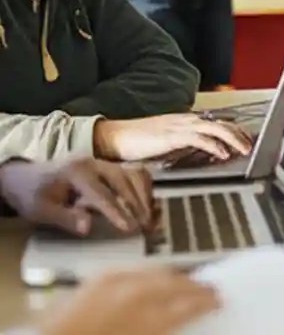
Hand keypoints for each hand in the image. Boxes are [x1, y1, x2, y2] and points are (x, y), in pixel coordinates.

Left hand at [0, 159, 152, 235]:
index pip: (101, 193)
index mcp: (76, 172)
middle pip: (123, 180)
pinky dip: (144, 187)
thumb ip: (65, 218)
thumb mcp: (41, 210)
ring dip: (144, 195)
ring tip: (149, 216)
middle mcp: (94, 163)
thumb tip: (88, 227)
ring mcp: (104, 163)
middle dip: (136, 203)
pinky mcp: (110, 167)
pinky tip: (147, 204)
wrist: (27, 177)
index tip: (129, 227)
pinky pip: (135, 173)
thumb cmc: (34, 195)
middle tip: (145, 225)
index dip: (116, 211)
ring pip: (133, 173)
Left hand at [34, 267, 218, 334]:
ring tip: (183, 284)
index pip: (192, 303)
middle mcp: (138, 296)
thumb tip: (180, 320)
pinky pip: (133, 270)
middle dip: (195, 286)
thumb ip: (164, 330)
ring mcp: (116, 282)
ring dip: (173, 277)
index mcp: (152, 320)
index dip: (209, 300)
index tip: (219, 300)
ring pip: (157, 271)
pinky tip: (150, 280)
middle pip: (177, 283)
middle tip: (209, 289)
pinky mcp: (98, 278)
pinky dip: (146, 274)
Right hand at [93, 114, 253, 162]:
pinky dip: (214, 145)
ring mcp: (179, 126)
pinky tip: (222, 153)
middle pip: (221, 123)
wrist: (114, 137)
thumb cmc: (137, 141)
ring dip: (233, 139)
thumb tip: (203, 151)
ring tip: (244, 150)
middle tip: (251, 146)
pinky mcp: (172, 135)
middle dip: (239, 134)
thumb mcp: (167, 141)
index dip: (234, 130)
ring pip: (215, 128)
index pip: (216, 122)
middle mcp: (185, 120)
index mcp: (185, 120)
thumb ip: (185, 143)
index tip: (246, 140)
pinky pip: (199, 138)